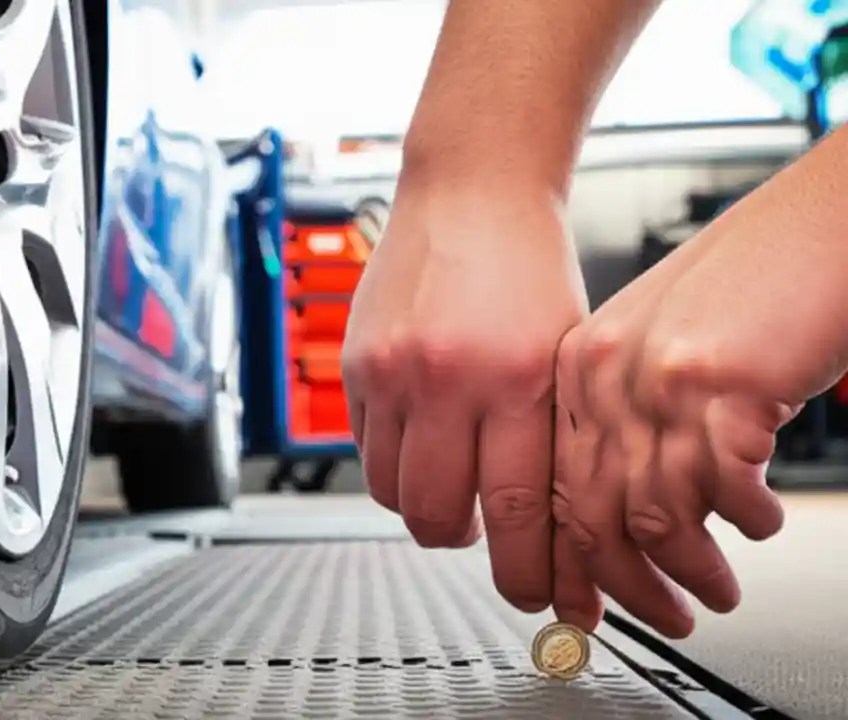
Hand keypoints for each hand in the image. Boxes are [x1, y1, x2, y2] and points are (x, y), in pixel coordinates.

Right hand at [343, 178, 587, 611]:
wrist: (469, 189)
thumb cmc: (529, 262)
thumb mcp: (563, 353)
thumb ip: (547, 436)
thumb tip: (547, 525)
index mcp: (517, 377)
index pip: (521, 510)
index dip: (528, 569)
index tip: (537, 593)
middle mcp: (446, 379)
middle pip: (440, 518)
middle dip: (468, 548)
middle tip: (487, 542)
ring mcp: (391, 374)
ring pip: (393, 494)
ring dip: (425, 508)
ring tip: (453, 488)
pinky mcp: (356, 367)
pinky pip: (364, 452)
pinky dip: (393, 467)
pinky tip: (421, 446)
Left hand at [553, 151, 847, 636]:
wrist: (816, 217)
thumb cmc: (748, 279)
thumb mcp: (657, 346)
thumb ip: (629, 415)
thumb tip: (623, 504)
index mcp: (579, 367)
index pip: (551, 488)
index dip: (567, 562)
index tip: (580, 604)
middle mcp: (606, 375)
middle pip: (590, 516)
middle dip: (624, 586)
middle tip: (663, 617)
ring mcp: (660, 380)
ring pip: (653, 518)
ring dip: (689, 571)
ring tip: (715, 594)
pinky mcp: (724, 386)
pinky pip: (722, 491)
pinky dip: (744, 523)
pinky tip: (761, 522)